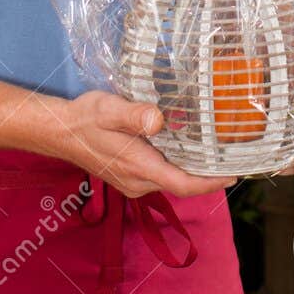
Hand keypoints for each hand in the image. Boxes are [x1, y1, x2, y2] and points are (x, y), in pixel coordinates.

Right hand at [39, 89, 236, 199]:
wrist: (60, 131)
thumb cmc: (85, 119)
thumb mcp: (109, 109)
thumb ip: (134, 115)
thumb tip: (158, 120)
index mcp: (140, 167)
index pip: (184, 184)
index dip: (211, 182)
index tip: (234, 173)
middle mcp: (139, 181)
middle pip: (182, 184)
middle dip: (207, 174)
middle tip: (231, 155)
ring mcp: (133, 182)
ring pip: (171, 180)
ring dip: (192, 169)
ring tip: (214, 151)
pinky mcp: (129, 177)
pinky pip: (160, 176)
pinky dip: (176, 166)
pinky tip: (185, 148)